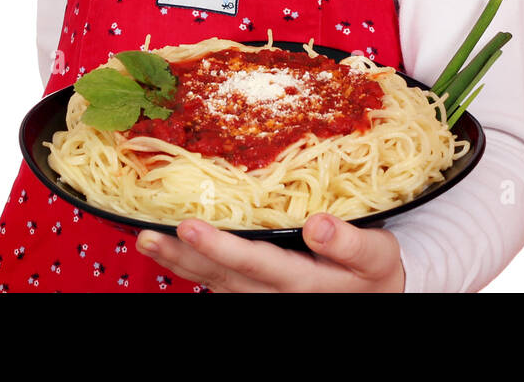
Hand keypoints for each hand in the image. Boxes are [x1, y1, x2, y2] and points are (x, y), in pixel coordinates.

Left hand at [136, 214, 405, 292]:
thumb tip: (317, 223)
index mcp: (304, 284)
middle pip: (223, 277)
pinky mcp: (254, 296)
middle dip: (184, 255)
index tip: (190, 226)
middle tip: (148, 233)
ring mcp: (262, 301)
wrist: (378, 299)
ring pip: (213, 284)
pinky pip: (216, 285)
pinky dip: (189, 268)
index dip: (221, 247)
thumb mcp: (376, 256)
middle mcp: (276, 298)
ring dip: (177, 263)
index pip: (256, 264)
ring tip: (145, 238)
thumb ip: (349, 243)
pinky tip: (168, 248)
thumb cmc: (375, 273)